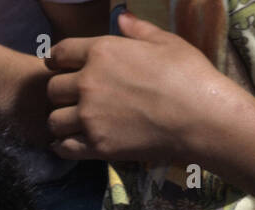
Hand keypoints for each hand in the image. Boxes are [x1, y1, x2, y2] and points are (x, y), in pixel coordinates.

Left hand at [45, 10, 239, 162]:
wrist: (201, 118)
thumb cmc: (189, 75)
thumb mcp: (165, 42)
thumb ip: (137, 30)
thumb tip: (121, 17)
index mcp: (102, 52)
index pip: (59, 53)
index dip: (57, 60)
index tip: (59, 66)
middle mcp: (89, 83)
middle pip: (53, 89)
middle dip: (61, 92)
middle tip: (73, 99)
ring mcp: (90, 117)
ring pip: (54, 120)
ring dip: (61, 120)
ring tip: (74, 123)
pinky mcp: (97, 145)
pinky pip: (63, 147)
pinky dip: (63, 146)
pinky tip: (70, 143)